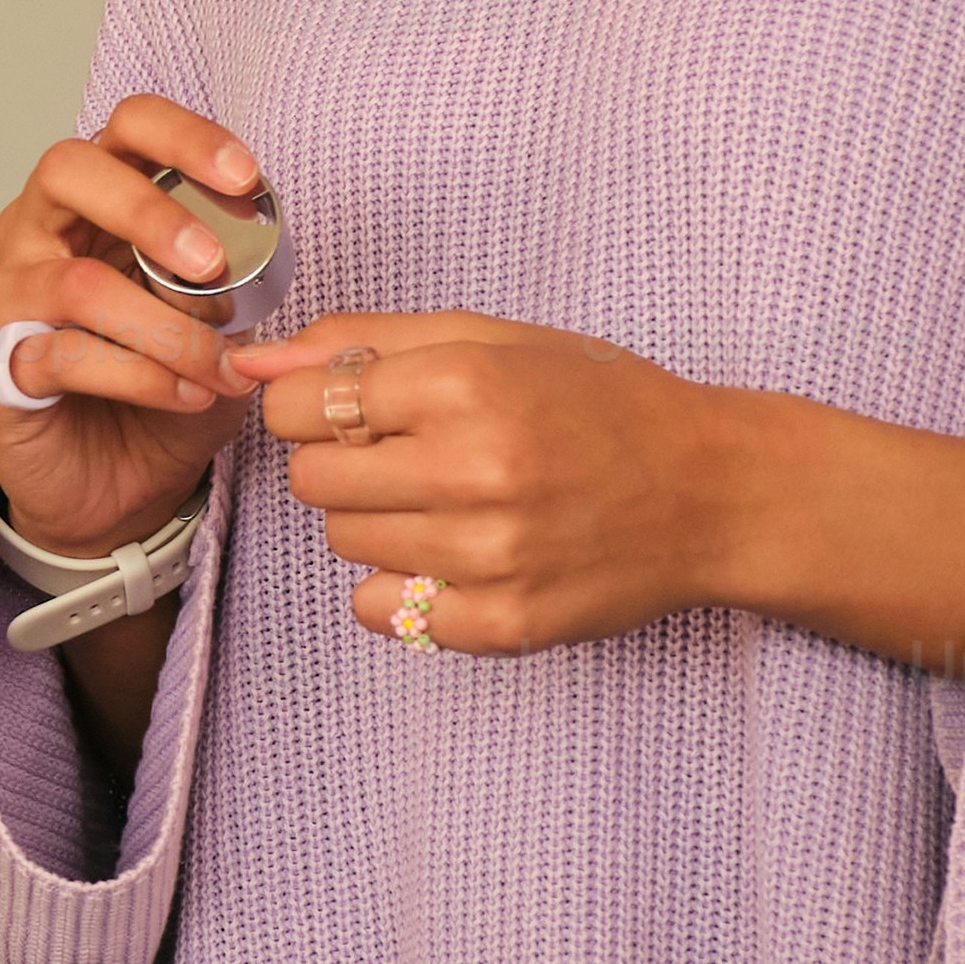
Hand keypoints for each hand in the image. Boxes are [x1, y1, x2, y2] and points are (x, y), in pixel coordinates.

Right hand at [0, 94, 267, 551]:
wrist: (121, 487)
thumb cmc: (163, 388)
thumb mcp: (216, 325)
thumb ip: (235, 280)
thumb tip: (260, 253)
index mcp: (96, 197)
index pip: (126, 126)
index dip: (184, 137)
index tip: (246, 179)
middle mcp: (38, 230)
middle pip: (69, 170)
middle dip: (151, 212)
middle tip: (213, 265)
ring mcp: (8, 295)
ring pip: (74, 282)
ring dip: (163, 327)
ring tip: (216, 366)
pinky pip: (62, 356)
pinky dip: (139, 376)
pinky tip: (184, 395)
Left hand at [232, 313, 741, 658]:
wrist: (710, 492)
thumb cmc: (601, 404)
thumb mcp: (495, 340)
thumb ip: (369, 341)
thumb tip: (254, 360)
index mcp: (467, 384)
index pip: (302, 406)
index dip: (315, 406)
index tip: (358, 410)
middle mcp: (474, 470)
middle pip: (313, 479)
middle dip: (345, 463)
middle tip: (410, 456)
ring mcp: (488, 556)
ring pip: (344, 544)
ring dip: (378, 521)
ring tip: (449, 501)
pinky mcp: (502, 623)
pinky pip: (382, 611)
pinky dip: (404, 586)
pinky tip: (458, 555)